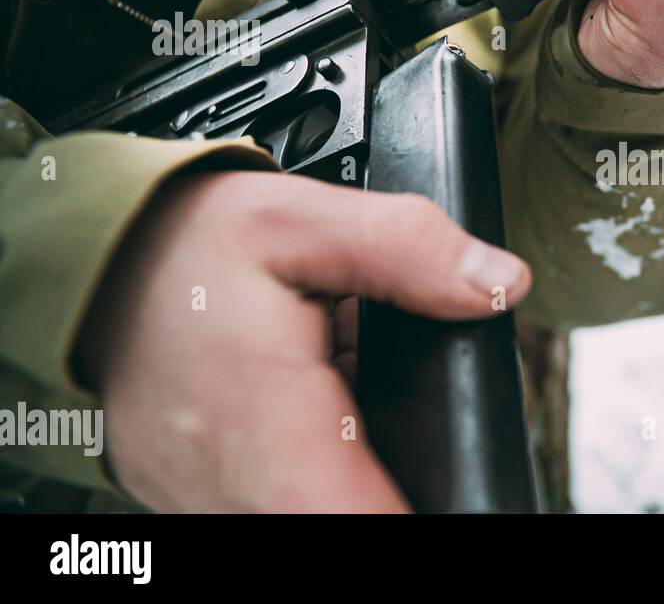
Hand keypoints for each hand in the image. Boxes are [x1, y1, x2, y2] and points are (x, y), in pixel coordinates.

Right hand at [75, 172, 530, 511]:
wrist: (89, 267)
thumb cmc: (179, 246)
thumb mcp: (297, 219)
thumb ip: (406, 248)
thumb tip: (497, 285)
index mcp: (260, 425)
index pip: (359, 520)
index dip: (418, 509)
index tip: (462, 487)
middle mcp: (224, 488)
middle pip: (343, 521)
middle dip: (401, 486)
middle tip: (408, 420)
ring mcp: (203, 505)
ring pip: (313, 517)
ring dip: (353, 480)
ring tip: (355, 413)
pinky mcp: (198, 503)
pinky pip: (275, 505)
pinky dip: (314, 474)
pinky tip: (323, 423)